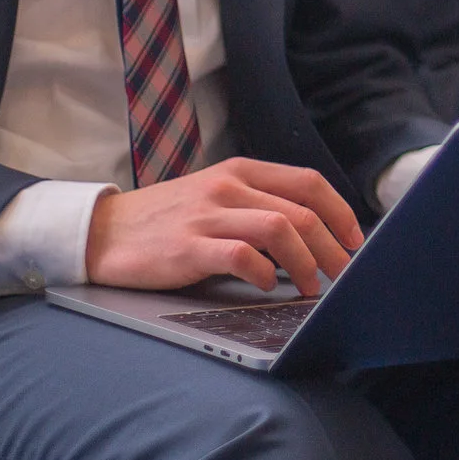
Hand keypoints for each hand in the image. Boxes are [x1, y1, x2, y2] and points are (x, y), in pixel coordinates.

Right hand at [85, 157, 361, 295]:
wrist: (102, 232)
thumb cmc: (166, 221)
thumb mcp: (215, 198)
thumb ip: (256, 206)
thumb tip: (311, 237)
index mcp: (241, 171)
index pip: (309, 183)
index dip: (341, 212)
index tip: (356, 242)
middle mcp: (229, 187)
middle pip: (303, 211)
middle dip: (333, 247)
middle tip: (345, 275)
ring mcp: (208, 215)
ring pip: (280, 229)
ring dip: (307, 263)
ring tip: (313, 288)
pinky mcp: (188, 246)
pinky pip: (242, 256)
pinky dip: (265, 274)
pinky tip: (268, 287)